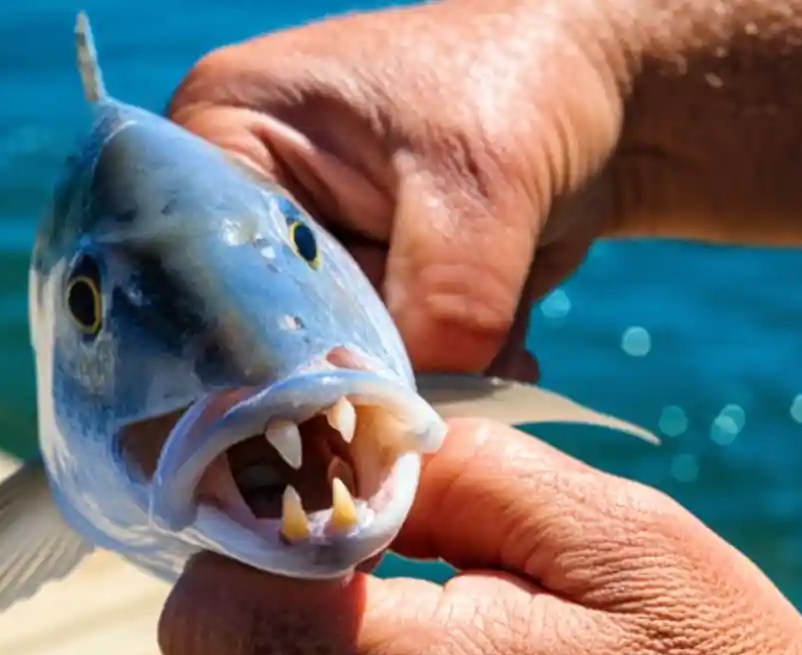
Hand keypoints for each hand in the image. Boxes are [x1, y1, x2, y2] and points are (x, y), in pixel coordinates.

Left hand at [157, 420, 801, 654]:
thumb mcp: (606, 536)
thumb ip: (455, 469)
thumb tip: (338, 429)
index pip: (214, 614)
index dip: (249, 531)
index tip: (319, 487)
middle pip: (211, 654)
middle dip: (271, 573)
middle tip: (374, 542)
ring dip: (291, 631)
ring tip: (400, 607)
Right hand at [167, 0, 801, 380]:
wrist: (595, 92)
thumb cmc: (520, 81)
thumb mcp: (479, 180)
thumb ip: (441, 304)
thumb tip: (408, 427)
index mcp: (226, 131)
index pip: (206, 270)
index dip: (266, 352)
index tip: (343, 409)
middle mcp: (243, 198)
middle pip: (262, 329)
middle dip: (357, 372)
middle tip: (435, 400)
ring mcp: (298, 250)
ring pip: (328, 360)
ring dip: (415, 377)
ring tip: (498, 342)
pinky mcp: (352, 290)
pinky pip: (377, 365)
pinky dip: (441, 372)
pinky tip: (501, 343)